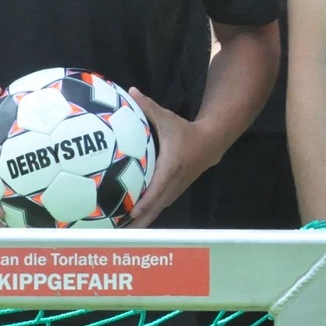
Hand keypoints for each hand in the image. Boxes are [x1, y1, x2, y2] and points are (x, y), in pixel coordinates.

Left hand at [125, 87, 201, 226]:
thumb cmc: (185, 131)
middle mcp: (173, 184)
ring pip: (155, 212)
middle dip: (136, 222)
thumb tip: (130, 91)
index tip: (129, 212)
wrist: (210, 143)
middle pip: (154, 209)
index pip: (157, 189)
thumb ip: (148, 107)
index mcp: (171, 168)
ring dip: (139, 223)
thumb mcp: (168, 118)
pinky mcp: (172, 193)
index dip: (144, 203)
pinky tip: (126, 221)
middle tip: (115, 232)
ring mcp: (173, 191)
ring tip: (117, 234)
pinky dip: (143, 216)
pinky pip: (156, 208)